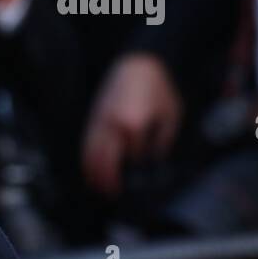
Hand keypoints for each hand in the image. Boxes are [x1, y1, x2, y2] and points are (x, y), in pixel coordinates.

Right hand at [82, 54, 182, 196]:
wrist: (140, 63)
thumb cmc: (159, 88)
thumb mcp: (171, 116)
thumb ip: (162, 142)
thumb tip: (153, 162)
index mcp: (134, 127)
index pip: (132, 159)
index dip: (137, 173)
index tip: (141, 184)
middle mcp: (113, 126)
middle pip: (105, 162)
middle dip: (109, 181)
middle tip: (113, 195)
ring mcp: (100, 122)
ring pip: (90, 154)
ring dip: (93, 174)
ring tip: (99, 187)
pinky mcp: (93, 118)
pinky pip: (86, 144)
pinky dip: (87, 159)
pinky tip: (91, 169)